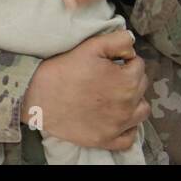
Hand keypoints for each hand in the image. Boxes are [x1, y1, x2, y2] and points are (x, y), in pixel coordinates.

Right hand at [21, 31, 149, 150]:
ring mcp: (117, 126)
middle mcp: (128, 106)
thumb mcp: (92, 46)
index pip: (139, 65)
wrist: (39, 96)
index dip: (125, 60)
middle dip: (129, 78)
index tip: (111, 61)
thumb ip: (119, 40)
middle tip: (110, 76)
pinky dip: (127, 128)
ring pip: (141, 111)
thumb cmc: (65, 69)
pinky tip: (117, 117)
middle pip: (141, 86)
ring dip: (134, 101)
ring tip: (117, 95)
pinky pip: (129, 138)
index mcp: (127, 81)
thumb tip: (132, 46)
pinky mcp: (105, 140)